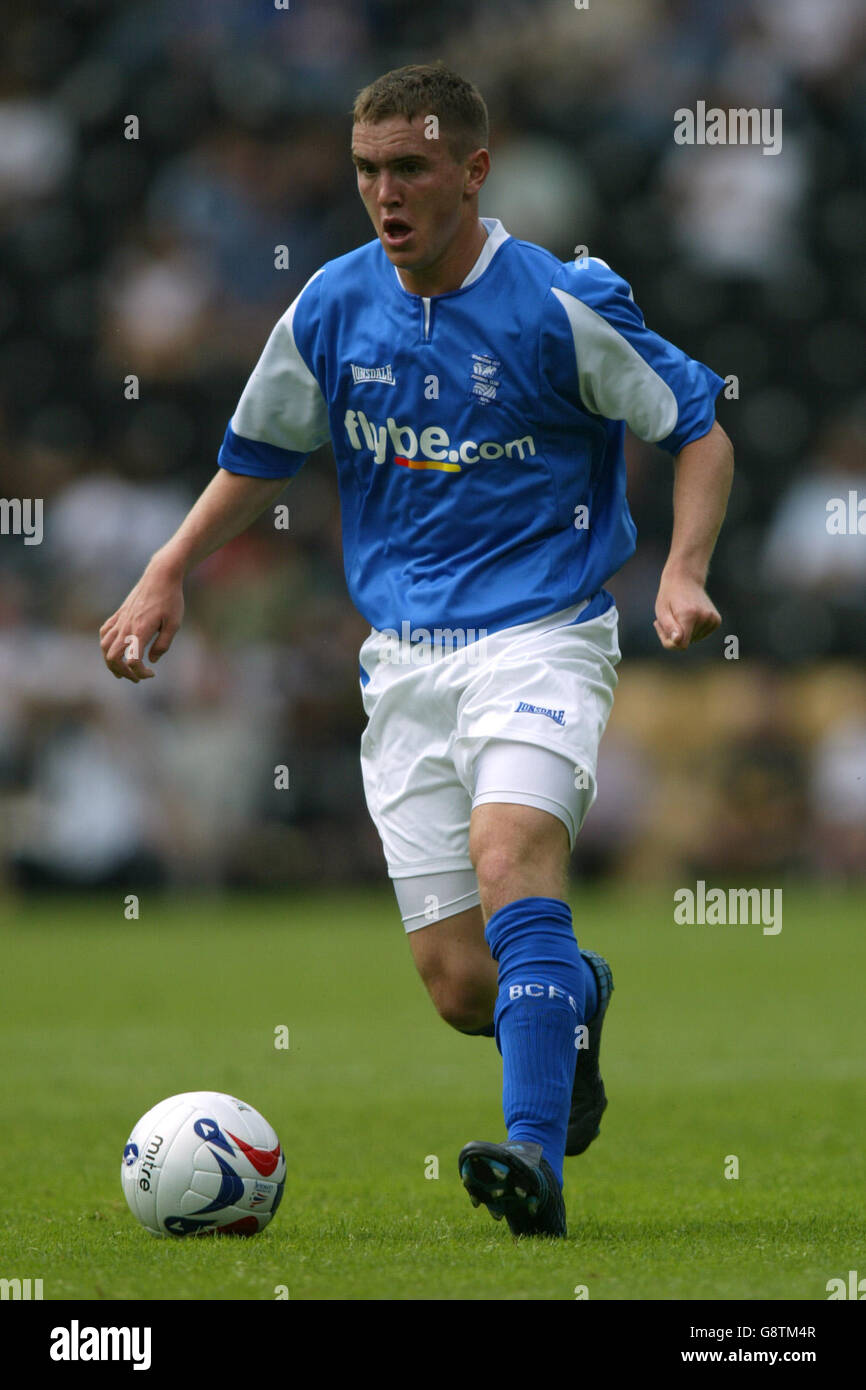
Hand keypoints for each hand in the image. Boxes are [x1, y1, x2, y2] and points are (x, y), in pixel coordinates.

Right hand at [100, 562, 184, 681]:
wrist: (160, 576)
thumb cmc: (171, 599)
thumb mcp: (174, 624)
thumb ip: (163, 645)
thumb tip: (151, 661)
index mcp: (140, 631)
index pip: (132, 661)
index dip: (140, 673)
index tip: (152, 673)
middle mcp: (126, 627)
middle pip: (112, 658)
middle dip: (122, 672)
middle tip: (136, 678)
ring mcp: (120, 620)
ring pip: (104, 646)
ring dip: (110, 661)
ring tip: (122, 670)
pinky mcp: (119, 614)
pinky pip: (105, 632)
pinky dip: (106, 645)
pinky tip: (115, 649)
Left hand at [653, 569, 719, 650]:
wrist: (686, 579)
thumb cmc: (670, 596)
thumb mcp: (662, 611)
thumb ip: (669, 628)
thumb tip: (679, 643)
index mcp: (689, 615)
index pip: (681, 645)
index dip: (669, 641)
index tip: (661, 627)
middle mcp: (704, 617)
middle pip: (686, 642)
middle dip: (674, 635)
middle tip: (669, 618)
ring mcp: (712, 619)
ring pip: (694, 640)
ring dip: (684, 633)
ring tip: (679, 615)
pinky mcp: (716, 621)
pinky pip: (701, 635)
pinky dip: (693, 630)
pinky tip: (689, 617)